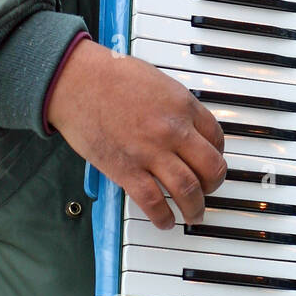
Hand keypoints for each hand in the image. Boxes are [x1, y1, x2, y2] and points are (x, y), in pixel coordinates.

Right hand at [45, 40, 225, 229]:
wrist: (77, 80)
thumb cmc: (110, 75)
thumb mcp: (157, 81)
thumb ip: (174, 105)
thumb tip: (184, 124)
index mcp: (183, 106)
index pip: (217, 138)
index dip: (218, 155)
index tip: (212, 162)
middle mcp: (173, 131)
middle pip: (211, 168)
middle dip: (214, 185)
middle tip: (209, 191)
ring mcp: (151, 152)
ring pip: (188, 190)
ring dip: (195, 208)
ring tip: (193, 215)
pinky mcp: (126, 169)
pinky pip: (153, 202)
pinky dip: (163, 217)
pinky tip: (165, 221)